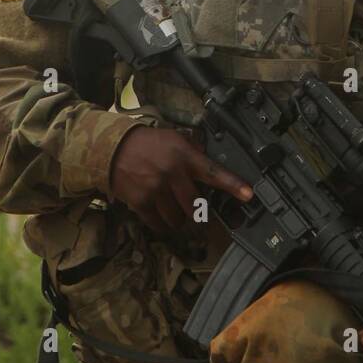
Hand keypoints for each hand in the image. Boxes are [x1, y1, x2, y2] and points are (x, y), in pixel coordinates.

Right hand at [108, 126, 251, 233]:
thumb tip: (210, 165)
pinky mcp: (141, 202)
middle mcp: (171, 174)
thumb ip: (194, 151)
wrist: (113, 148)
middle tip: (195, 209)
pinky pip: (159, 224)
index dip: (233, 185)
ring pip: (178, 219)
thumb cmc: (148, 143)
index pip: (213, 172)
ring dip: (179, 218)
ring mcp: (156, 190)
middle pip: (196, 206)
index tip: (249, 194)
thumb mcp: (174, 138)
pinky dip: (163, 224)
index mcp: (184, 156)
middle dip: (197, 211)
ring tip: (172, 207)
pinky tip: (160, 213)